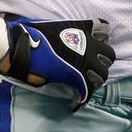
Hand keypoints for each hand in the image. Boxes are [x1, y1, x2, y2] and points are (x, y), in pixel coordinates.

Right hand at [0, 16, 114, 109]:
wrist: (22, 48)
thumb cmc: (31, 35)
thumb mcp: (54, 26)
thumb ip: (66, 30)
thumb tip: (64, 35)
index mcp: (82, 29)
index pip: (104, 28)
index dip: (102, 36)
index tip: (98, 41)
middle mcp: (89, 45)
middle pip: (109, 55)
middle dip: (103, 61)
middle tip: (92, 67)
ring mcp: (85, 62)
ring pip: (102, 75)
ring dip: (95, 80)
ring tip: (85, 85)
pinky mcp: (77, 78)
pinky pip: (87, 92)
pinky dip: (82, 100)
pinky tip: (74, 105)